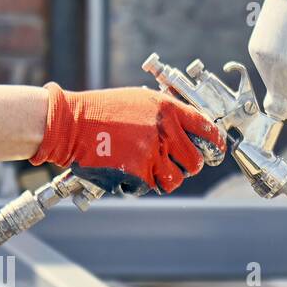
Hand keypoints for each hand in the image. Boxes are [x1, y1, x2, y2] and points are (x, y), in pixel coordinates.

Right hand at [29, 83, 225, 195]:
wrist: (70, 124)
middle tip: (173, 163)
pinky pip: (151, 186)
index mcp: (167, 109)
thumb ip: (166, 114)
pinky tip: (127, 169)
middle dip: (187, 167)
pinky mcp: (138, 172)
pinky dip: (141, 183)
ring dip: (165, 178)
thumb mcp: (139, 100)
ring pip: (175, 179)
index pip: (205, 128)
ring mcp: (152, 152)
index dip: (216, 143)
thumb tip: (189, 129)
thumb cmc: (101, 111)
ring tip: (147, 167)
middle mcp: (164, 130)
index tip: (217, 150)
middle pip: (194, 161)